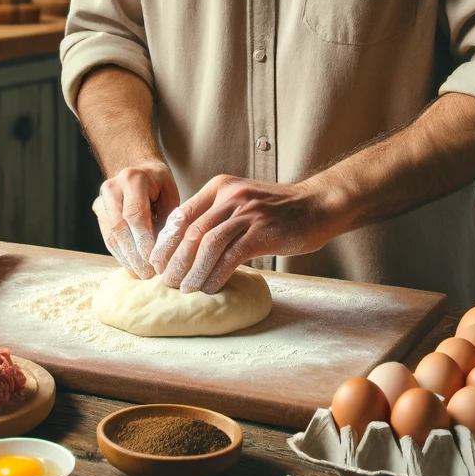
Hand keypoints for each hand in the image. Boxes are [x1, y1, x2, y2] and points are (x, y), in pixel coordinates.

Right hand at [93, 160, 179, 278]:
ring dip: (125, 258)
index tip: (155, 262)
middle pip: (119, 227)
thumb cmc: (158, 183)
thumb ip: (169, 217)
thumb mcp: (170, 193)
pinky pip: (107, 236)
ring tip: (140, 275)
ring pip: (110, 235)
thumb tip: (167, 251)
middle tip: (148, 275)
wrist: (136, 168)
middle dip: (134, 255)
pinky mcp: (98, 210)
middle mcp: (112, 187)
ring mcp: (101, 199)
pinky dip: (119, 253)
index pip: (135, 214)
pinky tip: (131, 266)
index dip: (144, 241)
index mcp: (132, 178)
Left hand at [148, 175, 334, 293]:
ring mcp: (247, 212)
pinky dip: (216, 274)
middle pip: (191, 230)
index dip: (165, 241)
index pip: (181, 214)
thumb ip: (216, 215)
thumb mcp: (241, 201)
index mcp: (219, 187)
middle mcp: (230, 195)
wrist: (317, 206)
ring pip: (207, 244)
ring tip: (185, 288)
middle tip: (167, 281)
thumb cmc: (277, 210)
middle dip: (175, 259)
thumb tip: (185, 245)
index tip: (157, 262)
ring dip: (193, 270)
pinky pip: (231, 256)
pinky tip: (210, 288)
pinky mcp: (263, 232)